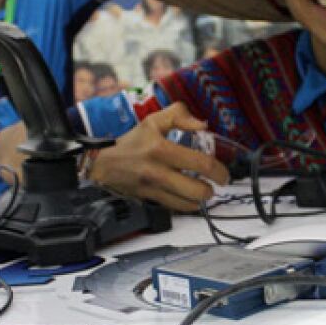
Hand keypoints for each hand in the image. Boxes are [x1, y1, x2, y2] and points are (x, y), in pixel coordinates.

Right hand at [88, 102, 229, 211]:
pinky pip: (175, 208)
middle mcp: (158, 171)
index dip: (218, 170)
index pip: (200, 163)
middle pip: (197, 190)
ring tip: (203, 191)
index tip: (222, 173)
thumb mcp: (153, 121)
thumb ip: (179, 115)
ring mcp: (154, 188)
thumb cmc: (131, 141)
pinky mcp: (150, 199)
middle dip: (212, 189)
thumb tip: (202, 125)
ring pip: (187, 204)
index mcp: (162, 149)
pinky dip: (187, 206)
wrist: (103, 164)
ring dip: (201, 199)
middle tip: (215, 184)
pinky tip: (189, 198)